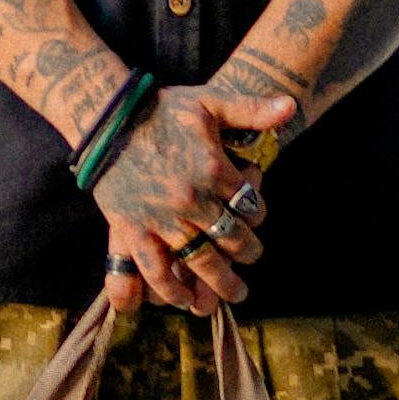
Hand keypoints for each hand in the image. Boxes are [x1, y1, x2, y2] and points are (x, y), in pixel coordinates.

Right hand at [98, 89, 266, 313]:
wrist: (108, 117)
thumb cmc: (161, 107)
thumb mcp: (211, 100)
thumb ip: (252, 109)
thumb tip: (290, 106)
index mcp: (214, 169)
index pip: (250, 205)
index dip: (257, 215)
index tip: (254, 219)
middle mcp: (192, 199)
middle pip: (233, 239)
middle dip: (248, 253)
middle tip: (253, 258)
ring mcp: (162, 219)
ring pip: (202, 262)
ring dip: (222, 283)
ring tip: (235, 293)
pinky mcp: (132, 230)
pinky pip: (156, 270)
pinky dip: (172, 289)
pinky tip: (184, 299)